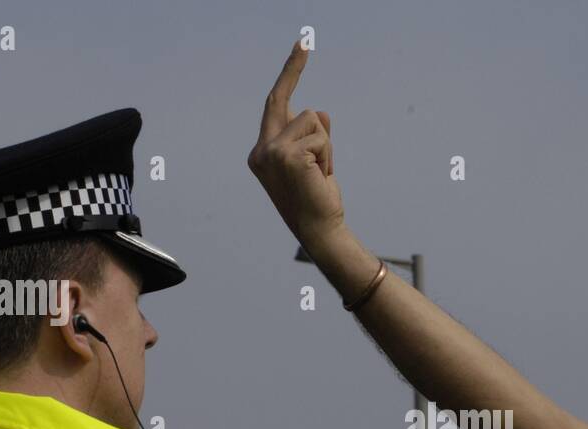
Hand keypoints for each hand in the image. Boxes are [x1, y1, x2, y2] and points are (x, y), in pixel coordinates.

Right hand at [248, 41, 344, 254]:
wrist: (320, 229)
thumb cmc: (318, 198)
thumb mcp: (317, 161)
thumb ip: (315, 135)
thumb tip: (319, 111)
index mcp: (261, 152)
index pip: (274, 106)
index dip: (288, 76)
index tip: (300, 48)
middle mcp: (260, 150)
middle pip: (287, 103)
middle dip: (292, 67)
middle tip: (303, 39)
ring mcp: (270, 152)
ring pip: (312, 121)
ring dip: (326, 146)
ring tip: (321, 173)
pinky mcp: (286, 155)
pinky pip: (320, 136)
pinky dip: (328, 156)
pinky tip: (321, 177)